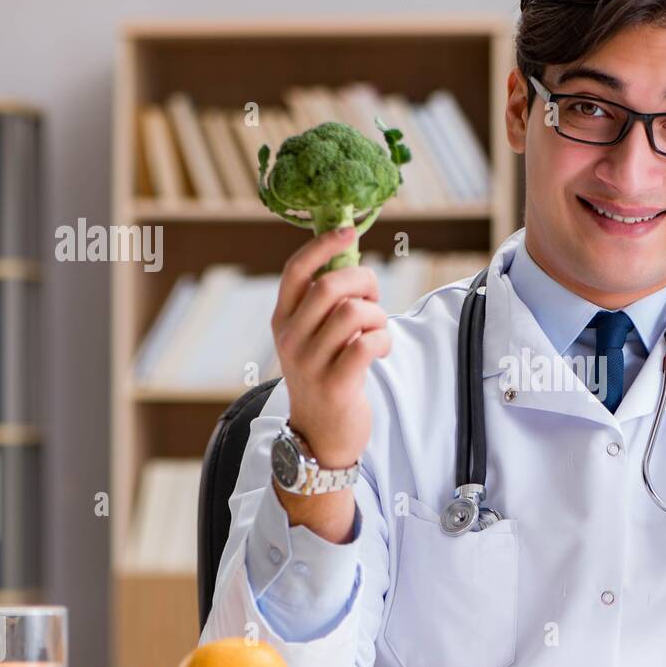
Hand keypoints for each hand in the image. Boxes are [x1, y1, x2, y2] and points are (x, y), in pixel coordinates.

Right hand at [272, 226, 391, 467]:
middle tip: (374, 300)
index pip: (296, 270)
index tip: (347, 230)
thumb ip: (325, 305)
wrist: (321, 437)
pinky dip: (383, 340)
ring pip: (353, 312)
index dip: (323, 245)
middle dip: (364, 282)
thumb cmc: (327, 377)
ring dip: (377, 316)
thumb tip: (349, 257)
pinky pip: (366, 343)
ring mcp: (309, 362)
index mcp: (282, 320)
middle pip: (331, 285)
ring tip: (378, 331)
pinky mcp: (335, 384)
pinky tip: (380, 349)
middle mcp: (290, 338)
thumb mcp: (314, 338)